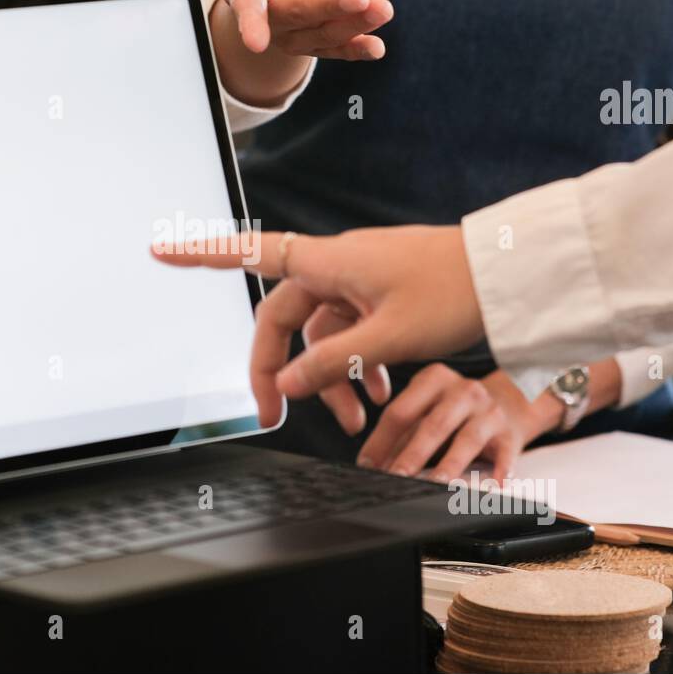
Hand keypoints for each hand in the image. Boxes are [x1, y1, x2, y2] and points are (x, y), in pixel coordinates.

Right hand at [150, 227, 484, 427]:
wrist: (512, 275)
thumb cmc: (455, 291)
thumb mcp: (388, 338)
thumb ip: (331, 362)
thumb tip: (284, 383)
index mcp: (329, 262)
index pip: (250, 252)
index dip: (201, 254)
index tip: (159, 251)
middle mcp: (338, 266)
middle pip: (285, 318)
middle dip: (279, 370)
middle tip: (274, 415)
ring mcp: (362, 280)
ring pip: (324, 334)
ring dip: (332, 379)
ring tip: (359, 422)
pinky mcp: (385, 293)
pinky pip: (354, 332)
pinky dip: (359, 366)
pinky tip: (381, 397)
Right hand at [221, 0, 393, 58]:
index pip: (248, 5)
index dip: (251, 23)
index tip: (256, 43)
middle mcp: (268, 19)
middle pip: (297, 16)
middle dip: (328, 8)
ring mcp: (295, 35)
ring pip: (323, 34)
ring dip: (354, 25)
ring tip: (382, 9)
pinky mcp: (320, 40)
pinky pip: (338, 49)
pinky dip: (358, 49)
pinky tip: (377, 48)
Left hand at [358, 366, 559, 480]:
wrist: (512, 399)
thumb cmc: (458, 408)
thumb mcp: (429, 409)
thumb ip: (403, 434)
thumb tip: (374, 465)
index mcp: (434, 380)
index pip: (401, 411)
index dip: (381, 440)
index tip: (366, 465)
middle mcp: (463, 391)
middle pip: (433, 424)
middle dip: (412, 454)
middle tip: (396, 476)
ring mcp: (489, 411)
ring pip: (467, 439)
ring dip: (450, 464)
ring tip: (435, 484)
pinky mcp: (510, 434)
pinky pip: (506, 454)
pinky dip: (500, 470)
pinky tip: (492, 486)